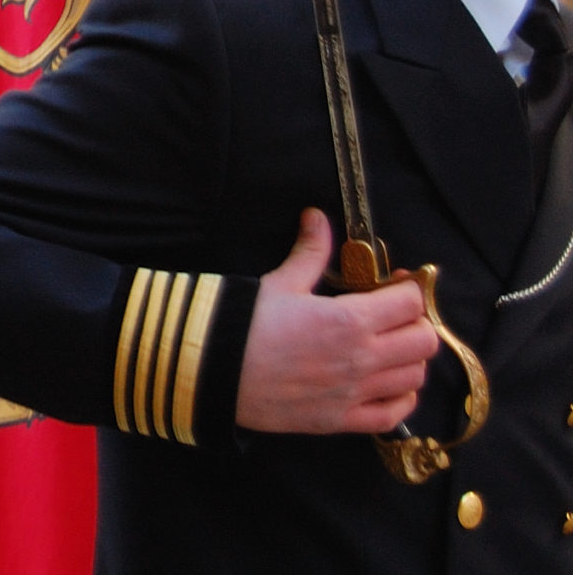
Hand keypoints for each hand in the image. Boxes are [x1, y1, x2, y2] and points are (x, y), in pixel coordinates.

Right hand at [235, 209, 438, 434]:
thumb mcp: (280, 282)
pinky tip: (386, 384)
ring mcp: (355, 392)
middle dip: (416, 323)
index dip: (408, 289)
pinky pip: (394, 414)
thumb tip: (317, 217)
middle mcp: (363, 358)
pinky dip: (400, 399)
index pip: (412, 303)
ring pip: (415, 377)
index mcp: (351, 319)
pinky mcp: (342, 419)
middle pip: (425, 341)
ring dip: (408, 359)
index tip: (395, 284)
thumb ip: (311, 251)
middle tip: (394, 316)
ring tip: (388, 347)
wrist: (213, 370)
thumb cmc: (244, 323)